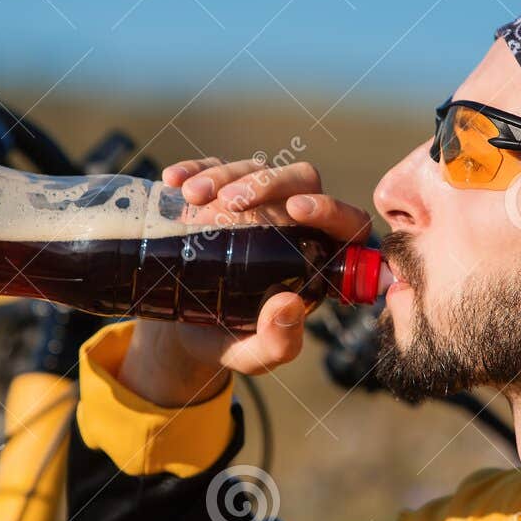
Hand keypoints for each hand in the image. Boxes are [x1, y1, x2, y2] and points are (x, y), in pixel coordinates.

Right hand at [117, 155, 373, 406]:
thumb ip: (278, 342)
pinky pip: (215, 166)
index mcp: (318, 259)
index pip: (346, 223)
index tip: (296, 209)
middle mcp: (295, 224)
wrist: (182, 330)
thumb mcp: (253, 354)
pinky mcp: (221, 191)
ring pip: (257, 168)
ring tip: (191, 200)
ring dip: (225, 176)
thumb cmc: (229, 341)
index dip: (331, 209)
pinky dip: (195, 169)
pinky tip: (174, 182)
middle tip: (229, 203)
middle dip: (267, 183)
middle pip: (301, 180)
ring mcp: (258, 202)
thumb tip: (290, 304)